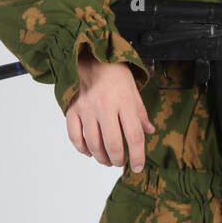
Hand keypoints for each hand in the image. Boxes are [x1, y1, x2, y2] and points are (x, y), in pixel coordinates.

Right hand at [65, 47, 154, 172]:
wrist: (91, 57)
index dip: (138, 155)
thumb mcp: (134, 90)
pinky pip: (75, 136)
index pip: (134, 136)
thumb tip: (149, 132)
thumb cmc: (115, 73)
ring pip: (93, 144)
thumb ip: (141, 113)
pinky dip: (82, 149)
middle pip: (113, 144)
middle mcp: (105, 106)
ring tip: (107, 160)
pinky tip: (90, 151)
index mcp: (124, 101)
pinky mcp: (72, 110)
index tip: (138, 166)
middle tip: (121, 163)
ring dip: (101, 158)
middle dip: (118, 160)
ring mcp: (86, 109)